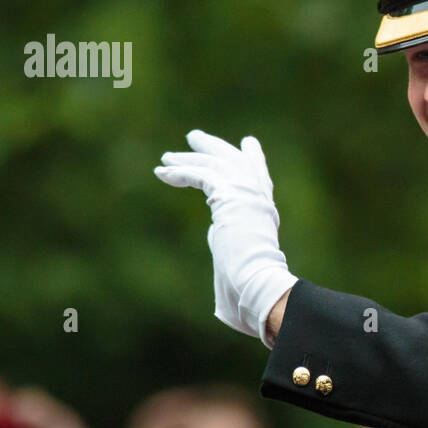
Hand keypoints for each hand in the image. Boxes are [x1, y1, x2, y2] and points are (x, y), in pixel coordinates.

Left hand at [154, 130, 298, 346]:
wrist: (258, 285)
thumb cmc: (249, 291)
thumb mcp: (238, 265)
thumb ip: (230, 252)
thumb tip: (220, 256)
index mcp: (265, 214)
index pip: (259, 179)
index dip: (253, 161)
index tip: (248, 145)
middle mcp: (259, 199)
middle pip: (237, 163)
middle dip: (215, 148)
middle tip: (196, 137)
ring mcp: (247, 194)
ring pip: (216, 164)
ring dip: (189, 159)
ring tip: (167, 157)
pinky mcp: (230, 195)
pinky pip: (202, 175)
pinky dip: (181, 172)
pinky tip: (162, 173)